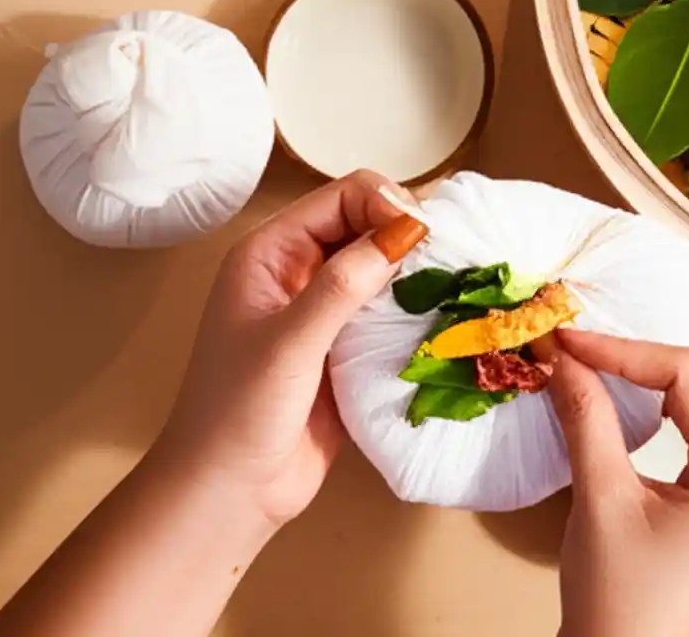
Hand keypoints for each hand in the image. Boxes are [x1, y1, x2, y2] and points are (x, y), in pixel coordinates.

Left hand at [153, 169, 423, 526]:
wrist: (230, 491)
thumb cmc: (239, 412)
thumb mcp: (290, 341)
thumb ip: (344, 284)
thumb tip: (405, 231)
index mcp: (270, 254)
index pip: (342, 198)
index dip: (387, 204)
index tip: (427, 235)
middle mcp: (298, 273)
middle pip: (367, 226)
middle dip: (408, 235)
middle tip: (452, 259)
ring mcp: (323, 313)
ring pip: (383, 271)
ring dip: (418, 275)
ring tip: (458, 286)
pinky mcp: (346, 350)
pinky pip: (388, 314)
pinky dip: (416, 313)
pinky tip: (443, 321)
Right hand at [549, 329, 688, 636]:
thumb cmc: (616, 602)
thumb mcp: (600, 502)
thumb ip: (587, 420)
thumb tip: (564, 357)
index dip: (626, 351)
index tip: (571, 340)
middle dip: (630, 361)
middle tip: (572, 346)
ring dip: (635, 383)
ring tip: (583, 365)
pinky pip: (682, 437)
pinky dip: (642, 413)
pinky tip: (605, 402)